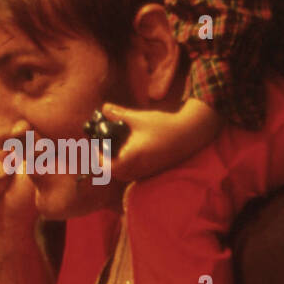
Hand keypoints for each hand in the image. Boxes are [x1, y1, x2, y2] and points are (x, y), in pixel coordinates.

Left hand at [101, 99, 217, 180]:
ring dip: (115, 165)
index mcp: (132, 157)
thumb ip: (119, 114)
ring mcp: (146, 172)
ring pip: (123, 175)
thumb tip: (103, 108)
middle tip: (101, 146)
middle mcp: (138, 169)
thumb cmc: (163, 126)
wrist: (188, 134)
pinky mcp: (152, 171)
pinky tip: (127, 151)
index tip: (95, 145)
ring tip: (112, 149)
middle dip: (104, 162)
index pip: (106, 167)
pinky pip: (133, 173)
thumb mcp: (138, 118)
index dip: (98, 158)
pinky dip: (126, 166)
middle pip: (113, 173)